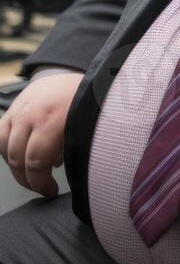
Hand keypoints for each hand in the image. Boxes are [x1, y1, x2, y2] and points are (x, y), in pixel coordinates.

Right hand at [0, 73, 83, 196]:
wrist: (75, 72)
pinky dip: (7, 150)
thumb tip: (60, 172)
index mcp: (56, 118)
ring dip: (16, 167)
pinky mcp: (11, 109)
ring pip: (6, 149)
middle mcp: (32, 114)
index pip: (36, 161)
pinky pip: (0, 136)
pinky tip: (21, 157)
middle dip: (29, 180)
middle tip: (42, 187)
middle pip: (18, 158)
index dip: (40, 183)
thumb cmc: (88, 99)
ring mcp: (19, 110)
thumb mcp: (87, 122)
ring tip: (33, 173)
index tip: (50, 191)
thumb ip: (73, 147)